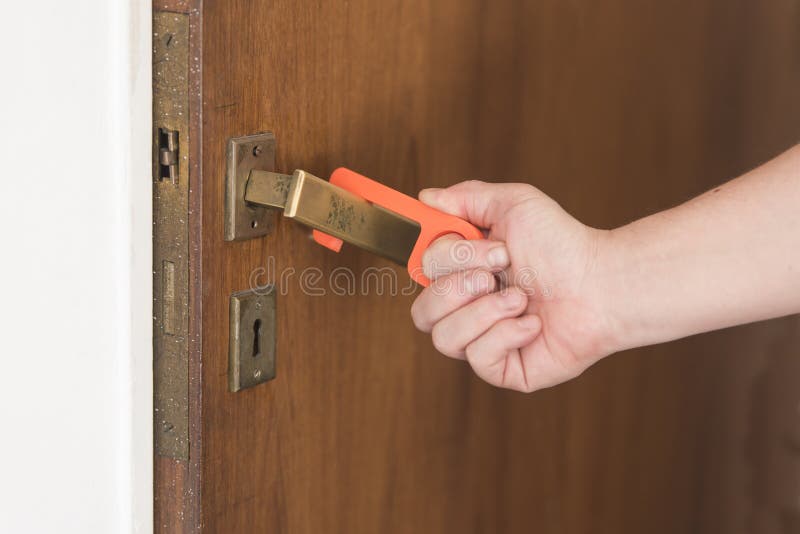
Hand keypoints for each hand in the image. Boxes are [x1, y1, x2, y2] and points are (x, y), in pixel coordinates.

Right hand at [410, 180, 617, 391]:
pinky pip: (478, 358)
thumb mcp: (513, 205)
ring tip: (521, 297)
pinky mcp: (503, 369)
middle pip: (422, 310)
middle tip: (499, 266)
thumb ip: (466, 198)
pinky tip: (534, 323)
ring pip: (444, 337)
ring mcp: (483, 341)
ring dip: (484, 310)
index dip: (433, 257)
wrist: (600, 282)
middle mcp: (468, 308)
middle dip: (459, 283)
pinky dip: (507, 333)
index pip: (421, 272)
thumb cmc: (562, 244)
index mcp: (464, 272)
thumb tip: (427, 198)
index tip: (455, 238)